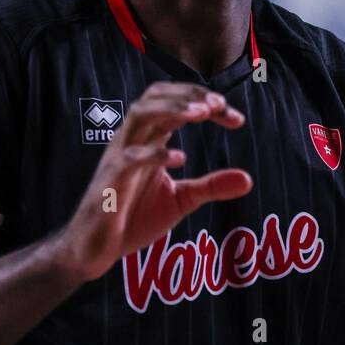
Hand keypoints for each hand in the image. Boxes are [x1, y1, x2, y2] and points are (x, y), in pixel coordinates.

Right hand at [59, 82, 252, 280]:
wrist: (95, 249)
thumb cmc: (133, 218)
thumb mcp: (181, 199)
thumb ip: (211, 186)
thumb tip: (249, 179)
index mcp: (149, 139)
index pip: (175, 103)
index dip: (205, 101)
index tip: (236, 119)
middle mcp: (133, 141)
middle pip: (155, 97)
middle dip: (189, 95)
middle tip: (218, 105)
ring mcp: (119, 158)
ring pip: (139, 115)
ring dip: (171, 109)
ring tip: (202, 113)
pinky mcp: (110, 182)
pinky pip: (129, 158)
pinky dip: (154, 154)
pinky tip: (180, 158)